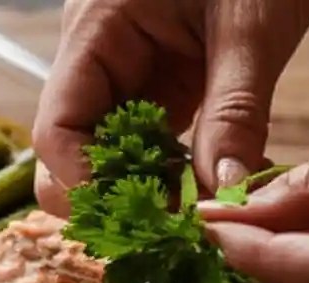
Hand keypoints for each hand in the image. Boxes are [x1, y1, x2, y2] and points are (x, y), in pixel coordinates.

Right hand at [32, 0, 308, 213]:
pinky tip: (204, 195)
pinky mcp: (154, 85)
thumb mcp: (253, 28)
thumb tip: (223, 198)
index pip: (56, 130)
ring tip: (196, 217)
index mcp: (95, 33)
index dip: (89, 184)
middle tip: (173, 228)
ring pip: (102, 157)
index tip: (149, 217)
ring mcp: (122, 75)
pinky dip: (168, 177)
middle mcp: (95, 60)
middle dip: (110, 198)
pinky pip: (143, 146)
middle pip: (65, 155)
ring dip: (142, 193)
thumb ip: (234, 114)